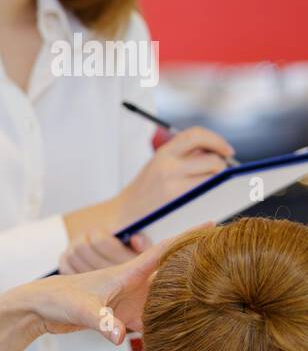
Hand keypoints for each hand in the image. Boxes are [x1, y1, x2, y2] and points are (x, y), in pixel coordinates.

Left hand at [21, 227, 208, 342]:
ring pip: (167, 299)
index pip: (165, 251)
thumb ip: (102, 322)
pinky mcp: (123, 317)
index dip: (190, 237)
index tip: (215, 224)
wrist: (40, 308)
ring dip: (187, 300)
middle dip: (199, 268)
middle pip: (174, 274)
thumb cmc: (58, 299)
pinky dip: (168, 324)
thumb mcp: (81, 311)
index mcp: (127, 274)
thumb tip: (121, 338)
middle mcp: (133, 285)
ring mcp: (130, 301)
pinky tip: (186, 332)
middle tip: (233, 265)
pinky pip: (154, 320)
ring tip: (221, 300)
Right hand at [115, 126, 232, 223]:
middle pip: (212, 158)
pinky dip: (215, 194)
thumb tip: (217, 155)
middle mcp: (166, 164)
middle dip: (223, 166)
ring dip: (220, 182)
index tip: (228, 151)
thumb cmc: (144, 194)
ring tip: (217, 188)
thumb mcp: (157, 167)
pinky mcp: (175, 199)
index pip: (195, 135)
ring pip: (213, 176)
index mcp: (163, 153)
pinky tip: (214, 199)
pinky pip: (206, 192)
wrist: (121, 215)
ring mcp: (171, 182)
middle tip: (224, 175)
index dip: (216, 140)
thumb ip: (183, 158)